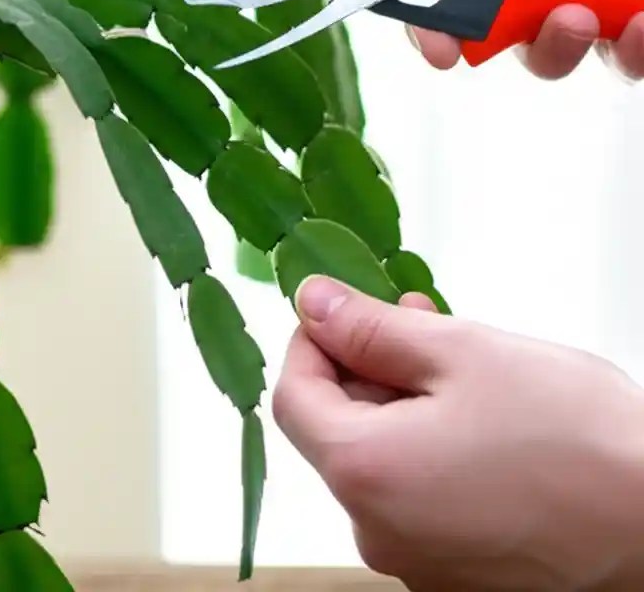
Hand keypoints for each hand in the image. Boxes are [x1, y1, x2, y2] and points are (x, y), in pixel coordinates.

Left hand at [272, 275, 643, 590]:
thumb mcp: (464, 354)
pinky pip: (416, 500)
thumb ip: (371, 328)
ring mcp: (413, 559)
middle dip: (365, 370)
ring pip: (380, 464)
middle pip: (336, 433)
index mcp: (363, 472)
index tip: (339, 311)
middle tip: (413, 322)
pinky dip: (428, 454)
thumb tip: (312, 303)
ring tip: (457, 367)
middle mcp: (373, 529)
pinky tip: (476, 423)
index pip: (292, 397)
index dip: (310, 345)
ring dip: (400, 408)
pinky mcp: (452, 573)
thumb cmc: (577, 439)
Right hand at [410, 0, 643, 79]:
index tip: (442, 51)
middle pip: (511, 26)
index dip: (439, 22)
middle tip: (557, 17)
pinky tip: (643, 25)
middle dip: (519, 38)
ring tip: (598, 21)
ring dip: (570, 48)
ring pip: (572, 43)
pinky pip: (638, 42)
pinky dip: (638, 49)